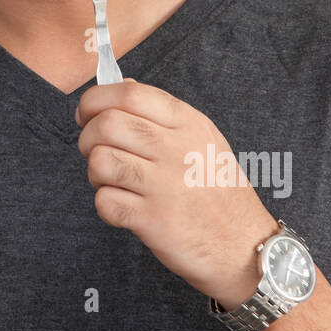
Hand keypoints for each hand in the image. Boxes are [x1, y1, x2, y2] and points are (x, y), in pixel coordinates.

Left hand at [74, 78, 278, 307]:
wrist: (245, 245)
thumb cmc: (216, 189)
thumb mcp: (201, 138)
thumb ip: (160, 112)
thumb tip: (118, 85)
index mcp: (187, 123)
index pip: (129, 93)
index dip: (95, 99)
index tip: (86, 113)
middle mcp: (176, 149)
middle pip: (107, 124)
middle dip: (87, 137)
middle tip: (94, 151)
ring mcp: (164, 185)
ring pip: (100, 161)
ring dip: (95, 172)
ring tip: (111, 181)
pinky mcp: (154, 220)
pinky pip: (105, 202)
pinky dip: (105, 205)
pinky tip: (123, 206)